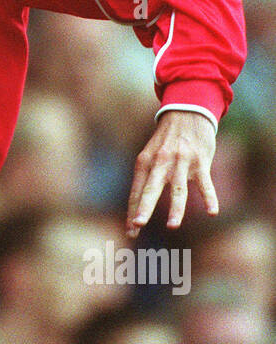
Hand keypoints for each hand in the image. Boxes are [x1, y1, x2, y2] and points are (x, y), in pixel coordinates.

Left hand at [126, 110, 216, 238]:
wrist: (188, 112)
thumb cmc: (167, 141)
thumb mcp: (150, 154)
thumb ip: (145, 179)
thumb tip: (135, 207)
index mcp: (145, 162)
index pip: (137, 191)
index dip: (133, 211)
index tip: (130, 231)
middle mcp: (161, 163)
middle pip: (151, 189)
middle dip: (144, 207)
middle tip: (137, 224)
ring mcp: (181, 162)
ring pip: (178, 189)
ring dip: (176, 208)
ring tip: (172, 226)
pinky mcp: (200, 162)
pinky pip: (205, 183)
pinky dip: (210, 198)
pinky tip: (212, 212)